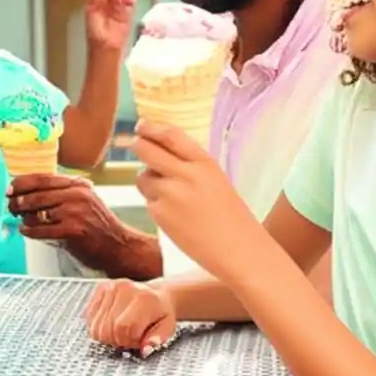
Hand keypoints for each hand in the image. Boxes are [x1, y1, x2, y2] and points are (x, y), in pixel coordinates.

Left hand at [7, 174, 123, 253]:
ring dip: (23, 216)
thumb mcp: (84, 201)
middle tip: (10, 205)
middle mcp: (77, 195)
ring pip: (38, 211)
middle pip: (38, 194)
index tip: (10, 188)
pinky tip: (25, 230)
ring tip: (18, 218)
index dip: (23, 182)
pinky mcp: (74, 230)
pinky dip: (30, 230)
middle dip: (19, 200)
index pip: (44, 178)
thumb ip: (61, 195)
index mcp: (78, 185)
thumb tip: (27, 194)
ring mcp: (76, 212)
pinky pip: (43, 229)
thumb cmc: (98, 227)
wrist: (119, 247)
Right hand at [84, 278, 176, 354]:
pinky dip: (98, 326)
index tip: (137, 341)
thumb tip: (146, 349)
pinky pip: (89, 317)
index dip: (128, 341)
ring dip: (107, 335)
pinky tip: (111, 323)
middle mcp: (124, 289)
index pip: (123, 328)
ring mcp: (110, 287)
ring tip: (121, 331)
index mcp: (144, 299)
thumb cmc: (160, 313)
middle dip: (117, 340)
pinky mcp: (100, 288)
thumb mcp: (167, 328)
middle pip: (107, 329)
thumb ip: (157, 339)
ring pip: (95, 326)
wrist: (156, 294)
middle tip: (129, 337)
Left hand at [131, 120, 264, 281]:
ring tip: (171, 195)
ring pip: (143, 177)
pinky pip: (148, 201)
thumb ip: (189, 166)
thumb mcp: (216, 180)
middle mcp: (185, 175)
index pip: (170, 135)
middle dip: (138, 146)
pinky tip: (175, 216)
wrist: (238, 250)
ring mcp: (170, 194)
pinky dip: (155, 204)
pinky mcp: (160, 214)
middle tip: (137, 146)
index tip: (141, 125)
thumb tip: (157, 154)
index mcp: (204, 163)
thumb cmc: (230, 216)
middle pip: (146, 150)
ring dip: (148, 181)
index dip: (152, 128)